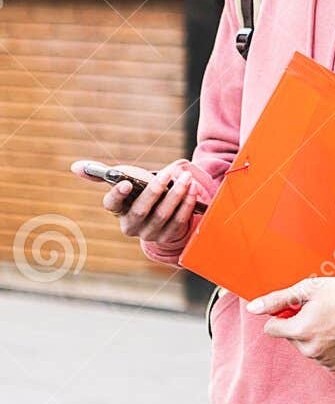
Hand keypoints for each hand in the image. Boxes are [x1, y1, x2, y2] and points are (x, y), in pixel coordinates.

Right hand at [72, 159, 201, 247]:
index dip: (118, 194)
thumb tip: (74, 166)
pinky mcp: (167, 236)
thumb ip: (101, 173)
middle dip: (155, 190)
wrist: (160, 209)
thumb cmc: (138, 191)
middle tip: (168, 173)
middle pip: (141, 210)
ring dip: (176, 195)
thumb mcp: (122, 179)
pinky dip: (186, 205)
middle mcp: (130, 226)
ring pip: (162, 215)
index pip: (111, 205)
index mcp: (117, 211)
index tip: (126, 182)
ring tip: (186, 178)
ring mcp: (148, 233)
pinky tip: (191, 191)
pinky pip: (178, 222)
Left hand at [248, 277, 334, 371]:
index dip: (283, 316)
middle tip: (320, 313)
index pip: (271, 328)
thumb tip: (252, 308)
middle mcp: (309, 349)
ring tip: (332, 322)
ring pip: (303, 347)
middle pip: (288, 338)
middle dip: (298, 326)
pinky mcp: (334, 365)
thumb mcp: (309, 289)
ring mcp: (322, 359)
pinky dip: (324, 346)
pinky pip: (318, 356)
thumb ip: (277, 299)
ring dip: (311, 336)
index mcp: (300, 330)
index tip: (299, 309)